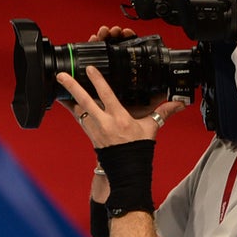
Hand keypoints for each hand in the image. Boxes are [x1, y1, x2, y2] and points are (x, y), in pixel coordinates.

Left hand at [57, 65, 184, 147]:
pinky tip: (64, 100)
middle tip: (61, 75)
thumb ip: (162, 112)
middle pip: (84, 101)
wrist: (126, 167)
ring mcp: (93, 128)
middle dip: (72, 87)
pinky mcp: (89, 133)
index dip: (98, 81)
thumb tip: (178, 103)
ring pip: (77, 109)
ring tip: (58, 84)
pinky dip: (71, 108)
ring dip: (68, 97)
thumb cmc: (137, 147)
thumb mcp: (151, 128)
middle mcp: (103, 122)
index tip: (90, 69)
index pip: (106, 95)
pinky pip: (78, 117)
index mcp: (119, 118)